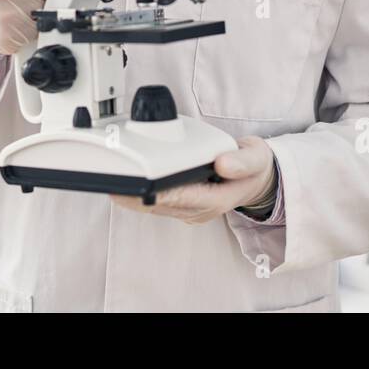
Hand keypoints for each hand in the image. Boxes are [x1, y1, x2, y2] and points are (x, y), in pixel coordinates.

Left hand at [110, 136, 275, 223]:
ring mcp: (190, 210)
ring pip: (156, 207)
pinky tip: (127, 184)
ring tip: (112, 182)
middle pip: (162, 205)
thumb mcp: (257, 158)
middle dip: (136, 196)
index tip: (139, 188)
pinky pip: (158, 204)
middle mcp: (199, 209)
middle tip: (112, 185)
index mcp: (217, 199)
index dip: (159, 194)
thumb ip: (242, 161)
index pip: (182, 198)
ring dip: (134, 197)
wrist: (257, 179)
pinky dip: (141, 195)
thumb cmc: (253, 167)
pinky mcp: (182, 205)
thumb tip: (222, 163)